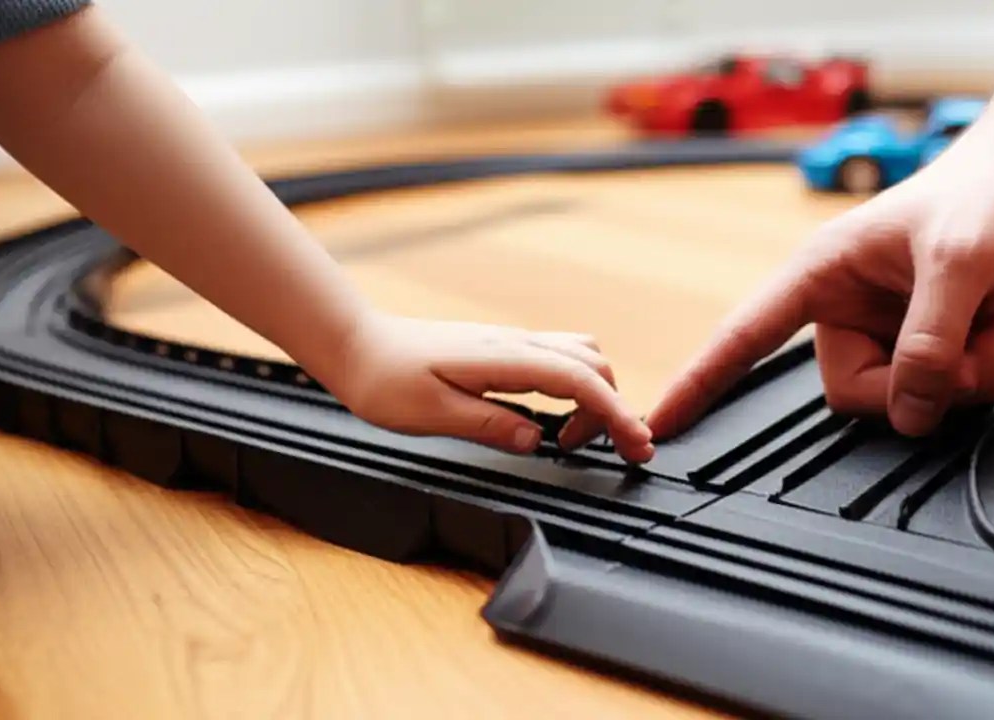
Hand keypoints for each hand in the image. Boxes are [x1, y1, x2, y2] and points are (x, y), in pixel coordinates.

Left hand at [330, 312, 653, 463]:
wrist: (356, 345)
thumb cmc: (385, 379)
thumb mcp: (431, 413)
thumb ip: (489, 424)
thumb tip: (536, 439)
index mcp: (503, 358)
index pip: (580, 381)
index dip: (615, 413)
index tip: (637, 445)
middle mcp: (515, 344)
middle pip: (593, 366)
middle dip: (613, 409)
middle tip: (609, 454)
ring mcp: (511, 343)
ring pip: (580, 358)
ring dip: (594, 396)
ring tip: (573, 441)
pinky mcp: (503, 350)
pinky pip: (558, 360)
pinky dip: (574, 387)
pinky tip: (553, 416)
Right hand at [648, 127, 993, 437]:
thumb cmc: (981, 191)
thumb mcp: (957, 261)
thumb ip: (929, 342)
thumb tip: (908, 412)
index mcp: (821, 273)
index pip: (745, 335)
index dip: (700, 382)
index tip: (662, 423)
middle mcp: (846, 306)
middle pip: (857, 394)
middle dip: (924, 386)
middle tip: (970, 351)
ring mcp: (886, 328)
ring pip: (908, 400)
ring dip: (966, 377)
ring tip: (993, 325)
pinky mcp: (925, 341)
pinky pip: (945, 391)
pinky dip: (986, 367)